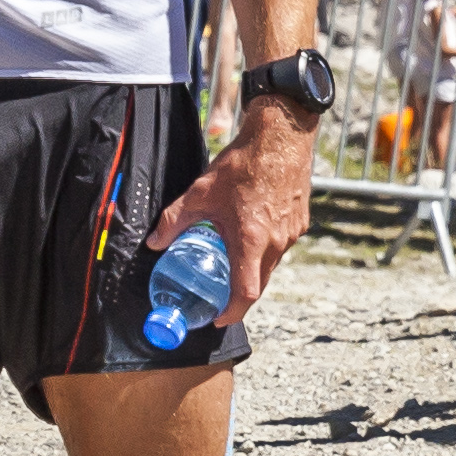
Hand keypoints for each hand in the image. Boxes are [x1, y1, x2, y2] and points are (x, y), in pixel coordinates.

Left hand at [157, 105, 309, 322]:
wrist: (282, 137)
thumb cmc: (242, 164)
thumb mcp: (200, 192)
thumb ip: (174, 220)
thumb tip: (154, 243)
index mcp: (251, 239)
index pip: (246, 292)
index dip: (231, 311)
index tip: (218, 318)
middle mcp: (276, 242)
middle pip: (259, 283)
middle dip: (240, 296)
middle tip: (220, 299)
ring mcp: (291, 233)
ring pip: (271, 265)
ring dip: (253, 271)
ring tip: (232, 266)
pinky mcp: (300, 223)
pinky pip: (281, 247)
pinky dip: (265, 251)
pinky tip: (250, 237)